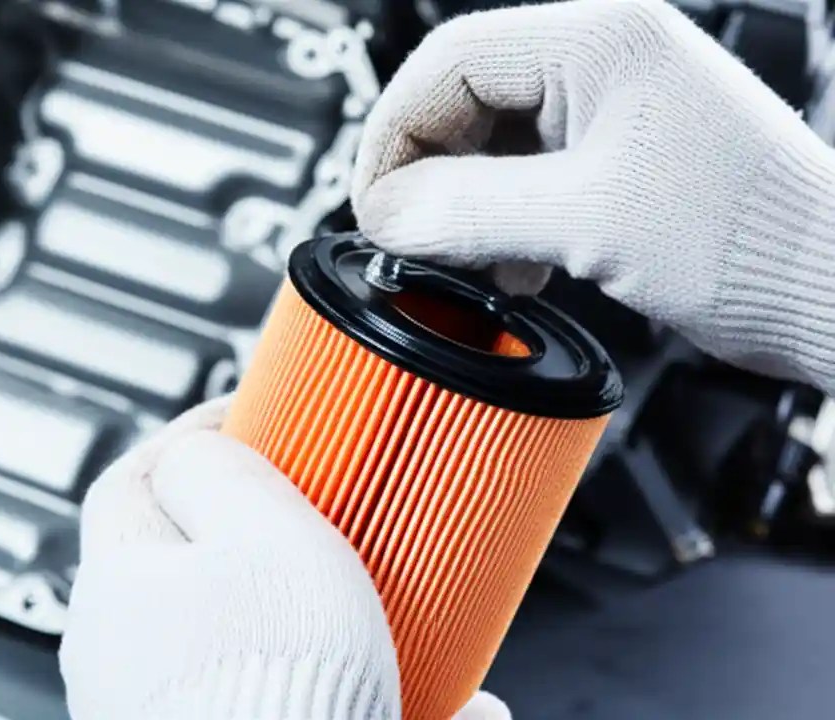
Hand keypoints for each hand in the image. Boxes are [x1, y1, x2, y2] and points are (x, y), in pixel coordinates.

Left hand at [59, 399, 508, 719]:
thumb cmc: (265, 690)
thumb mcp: (262, 531)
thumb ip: (222, 470)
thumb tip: (202, 442)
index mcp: (120, 579)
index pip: (140, 472)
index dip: (201, 433)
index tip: (255, 414)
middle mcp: (124, 648)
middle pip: (192, 550)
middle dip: (264, 523)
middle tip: (318, 506)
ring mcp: (163, 701)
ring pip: (244, 625)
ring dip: (314, 606)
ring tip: (383, 603)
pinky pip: (280, 685)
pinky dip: (343, 676)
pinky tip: (426, 691)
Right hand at [352, 0, 834, 393]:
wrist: (826, 288)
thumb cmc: (748, 236)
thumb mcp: (583, 222)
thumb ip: (467, 210)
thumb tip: (383, 211)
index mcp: (599, 39)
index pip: (448, 63)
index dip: (395, 136)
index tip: (375, 204)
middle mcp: (604, 59)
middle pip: (463, 100)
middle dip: (426, 173)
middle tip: (408, 236)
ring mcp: (611, 107)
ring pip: (491, 143)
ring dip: (462, 203)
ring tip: (468, 259)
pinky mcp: (618, 157)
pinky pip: (527, 174)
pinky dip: (501, 219)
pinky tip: (513, 264)